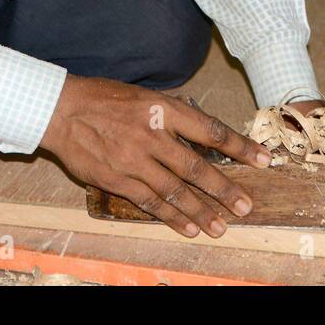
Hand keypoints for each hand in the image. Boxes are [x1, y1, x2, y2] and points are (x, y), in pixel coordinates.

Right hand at [40, 75, 272, 237]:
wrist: (61, 110)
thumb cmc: (104, 99)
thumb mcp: (144, 96)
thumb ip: (172, 116)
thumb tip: (203, 135)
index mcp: (163, 108)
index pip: (210, 130)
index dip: (240, 147)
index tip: (263, 160)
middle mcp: (152, 134)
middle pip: (197, 167)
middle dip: (225, 189)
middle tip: (246, 206)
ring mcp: (134, 159)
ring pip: (176, 191)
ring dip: (201, 211)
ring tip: (221, 226)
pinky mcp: (117, 179)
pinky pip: (151, 202)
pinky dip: (172, 217)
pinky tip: (188, 227)